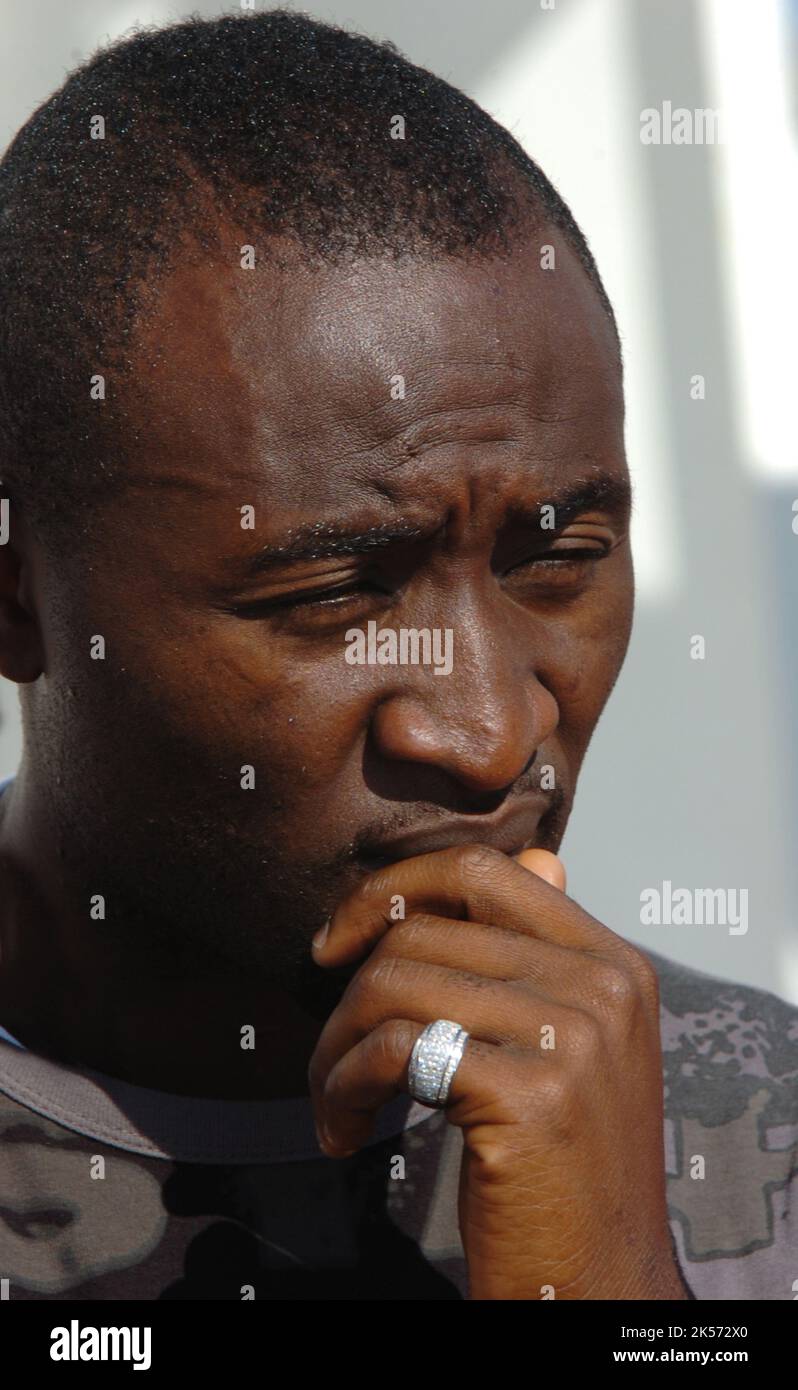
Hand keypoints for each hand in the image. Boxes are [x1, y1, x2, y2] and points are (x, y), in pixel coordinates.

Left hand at [308, 845, 686, 1299]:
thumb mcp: (575, 1048)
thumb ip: (544, 953)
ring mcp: (572, 1037)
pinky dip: (344, 1086)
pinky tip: (342, 1133)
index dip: (394, 890)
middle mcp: (602, 985)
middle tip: (328, 1051)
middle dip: (348, 987)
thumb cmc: (566, 1173)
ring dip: (336, 1048)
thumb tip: (536, 855)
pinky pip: (395, 1048)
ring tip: (334, 1101)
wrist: (601, 1288)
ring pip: (397, 983)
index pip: (485, 868)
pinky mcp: (530, 1093)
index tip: (338, 940)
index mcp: (613, 962)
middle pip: (425, 930)